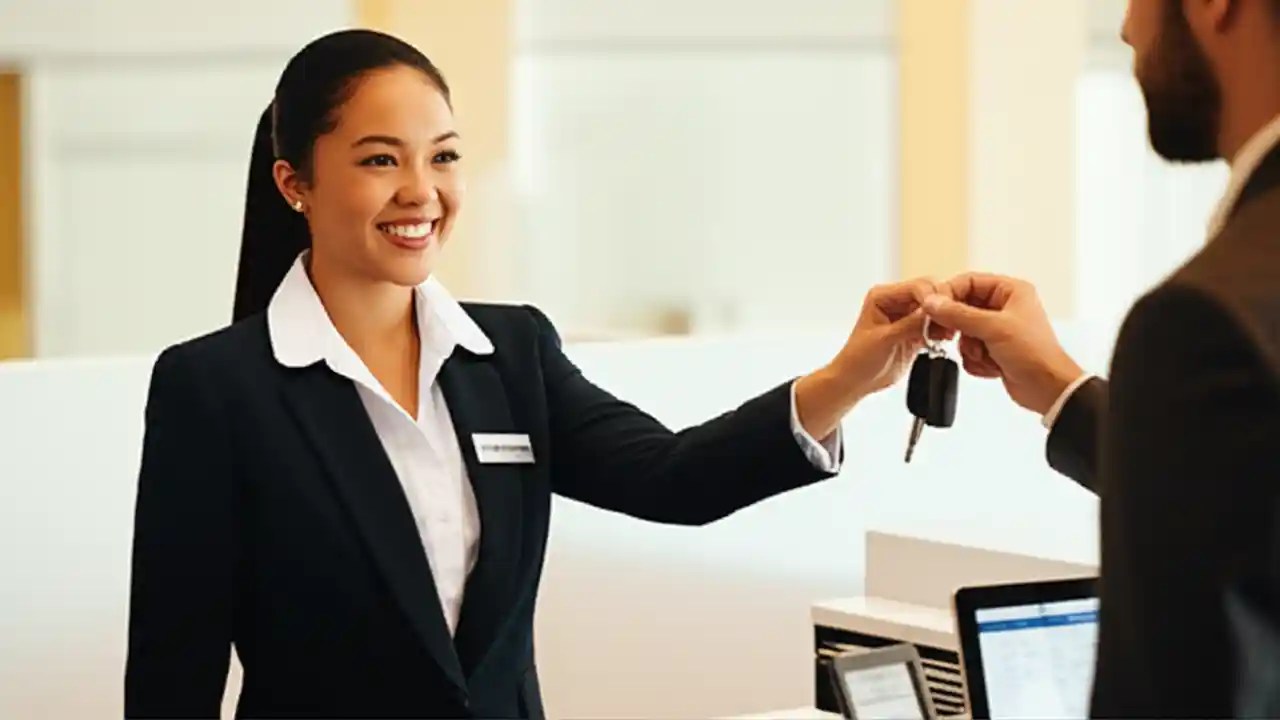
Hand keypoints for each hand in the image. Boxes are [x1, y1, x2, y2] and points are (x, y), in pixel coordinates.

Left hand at [795, 278, 950, 439]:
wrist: (857, 381)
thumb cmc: (858, 359)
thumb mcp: (885, 339)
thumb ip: (910, 324)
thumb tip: (932, 311)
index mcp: (882, 296)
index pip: (916, 286)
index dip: (932, 297)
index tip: (940, 312)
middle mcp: (896, 302)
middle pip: (930, 293)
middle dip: (941, 308)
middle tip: (947, 324)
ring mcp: (907, 316)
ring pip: (935, 309)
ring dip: (944, 320)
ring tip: (945, 335)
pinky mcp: (915, 331)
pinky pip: (936, 324)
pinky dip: (942, 331)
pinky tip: (942, 340)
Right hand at [922, 272, 1083, 415]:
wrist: (1047, 389)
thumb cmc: (1035, 354)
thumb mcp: (993, 328)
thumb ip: (958, 314)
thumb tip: (933, 303)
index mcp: (1010, 291)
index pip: (968, 282)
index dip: (949, 294)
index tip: (933, 308)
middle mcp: (1004, 307)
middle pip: (962, 308)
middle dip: (958, 327)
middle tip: (948, 334)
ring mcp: (998, 329)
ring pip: (963, 331)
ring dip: (969, 347)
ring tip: (984, 354)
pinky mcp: (993, 349)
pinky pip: (968, 349)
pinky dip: (975, 360)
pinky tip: (992, 365)